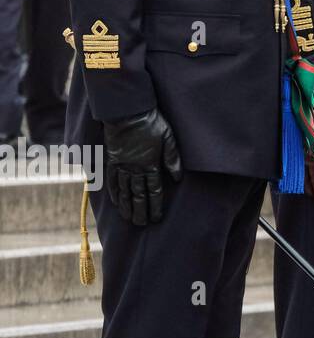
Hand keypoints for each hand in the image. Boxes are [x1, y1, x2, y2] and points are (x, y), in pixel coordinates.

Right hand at [103, 109, 182, 225]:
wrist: (127, 112)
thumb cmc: (152, 123)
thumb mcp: (169, 138)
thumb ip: (172, 159)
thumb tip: (177, 178)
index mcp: (150, 164)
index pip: (154, 191)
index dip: (155, 206)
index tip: (156, 218)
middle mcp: (134, 169)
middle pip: (138, 195)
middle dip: (140, 211)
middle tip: (141, 224)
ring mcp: (121, 166)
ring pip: (124, 191)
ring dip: (126, 206)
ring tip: (129, 219)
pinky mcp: (111, 161)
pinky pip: (111, 181)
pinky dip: (114, 193)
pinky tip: (116, 202)